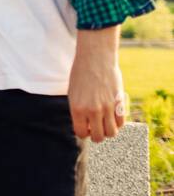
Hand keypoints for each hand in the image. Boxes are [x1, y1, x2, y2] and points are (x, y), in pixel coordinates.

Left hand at [69, 26, 125, 141]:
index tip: (85, 127)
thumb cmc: (81, 74)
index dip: (83, 132)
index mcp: (77, 109)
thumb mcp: (73, 93)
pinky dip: (118, 123)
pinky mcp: (119, 102)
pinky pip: (122, 123)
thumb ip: (78, 111)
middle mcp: (93, 111)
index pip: (81, 133)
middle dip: (96, 135)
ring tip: (105, 122)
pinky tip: (113, 116)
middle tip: (95, 126)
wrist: (95, 58)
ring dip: (108, 131)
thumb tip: (85, 126)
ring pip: (112, 133)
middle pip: (98, 137)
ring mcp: (108, 107)